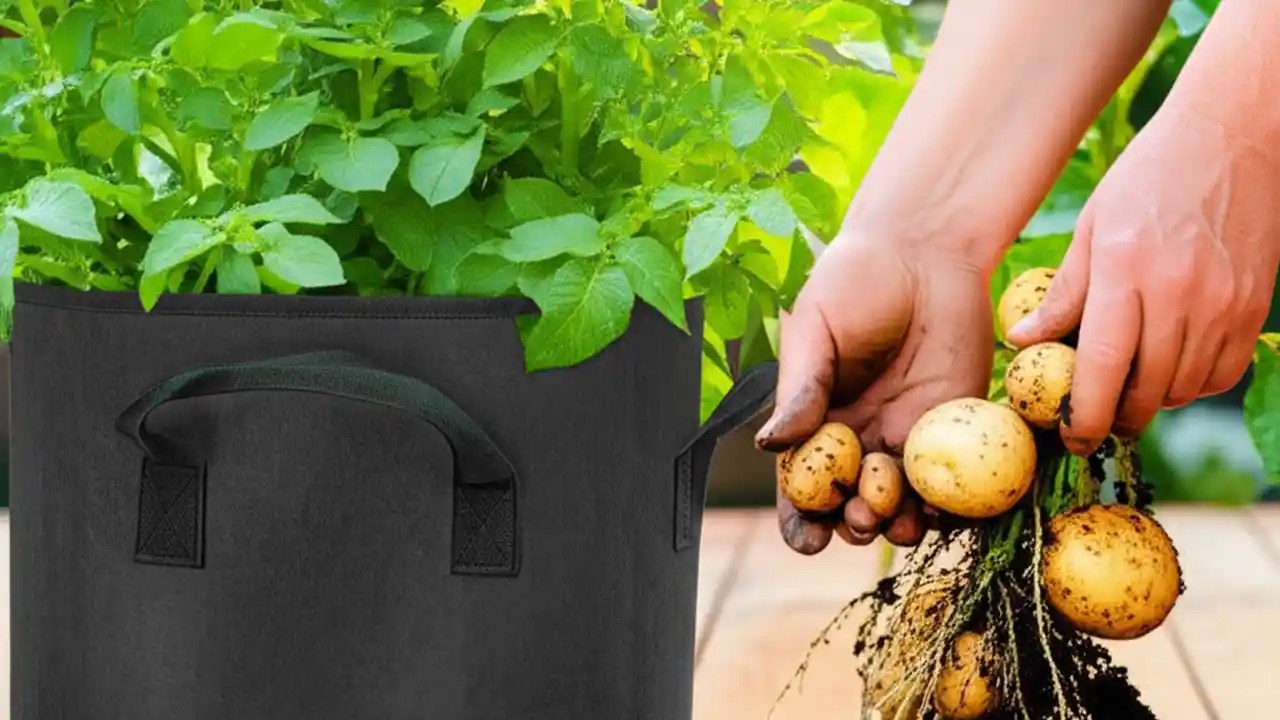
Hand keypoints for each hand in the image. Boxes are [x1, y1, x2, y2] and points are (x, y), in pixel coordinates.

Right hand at [757, 235, 994, 553]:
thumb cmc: (854, 281)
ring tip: (907, 523)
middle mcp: (860, 438)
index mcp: (815, 422)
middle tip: (865, 517)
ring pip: (904, 503)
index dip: (801, 519)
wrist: (925, 249)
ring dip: (904, 523)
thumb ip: (802, 388)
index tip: (808, 539)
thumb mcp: (816, 330)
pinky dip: (954, 503)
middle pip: (853, 504)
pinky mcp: (957, 426)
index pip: (802, 486)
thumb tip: (770, 445)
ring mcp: (909, 436)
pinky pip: (955, 478)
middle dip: (856, 522)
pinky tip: (953, 510)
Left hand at [1007, 106, 1279, 454]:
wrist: (1233, 135)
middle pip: (1146, 388)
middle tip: (1095, 423)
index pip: (1102, 364)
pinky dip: (1193, 385)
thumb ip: (1063, 291)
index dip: (1085, 412)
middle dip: (1117, 417)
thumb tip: (1022, 340)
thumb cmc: (1148, 176)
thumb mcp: (1092, 226)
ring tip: (1129, 392)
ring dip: (1153, 403)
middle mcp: (1178, 291)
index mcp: (1125, 269)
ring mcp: (1222, 301)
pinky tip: (1171, 372)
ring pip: (1184, 387)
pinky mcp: (1253, 305)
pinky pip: (1222, 372)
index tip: (1071, 436)